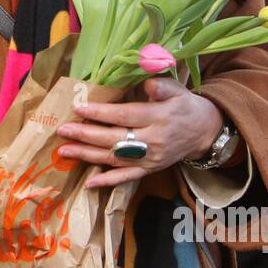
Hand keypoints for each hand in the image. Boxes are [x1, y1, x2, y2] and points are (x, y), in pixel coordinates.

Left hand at [57, 78, 224, 187]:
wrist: (205, 131)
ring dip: (88, 156)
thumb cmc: (185, 106)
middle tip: (63, 130)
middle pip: (114, 139)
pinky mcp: (149, 170)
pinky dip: (108, 181)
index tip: (79, 108)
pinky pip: (127, 178)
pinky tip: (89, 183)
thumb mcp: (178, 90)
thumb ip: (162, 86)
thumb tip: (148, 84)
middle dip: (86, 135)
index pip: (124, 115)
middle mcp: (152, 141)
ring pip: (115, 159)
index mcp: (158, 117)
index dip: (101, 113)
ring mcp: (150, 159)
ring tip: (64, 151)